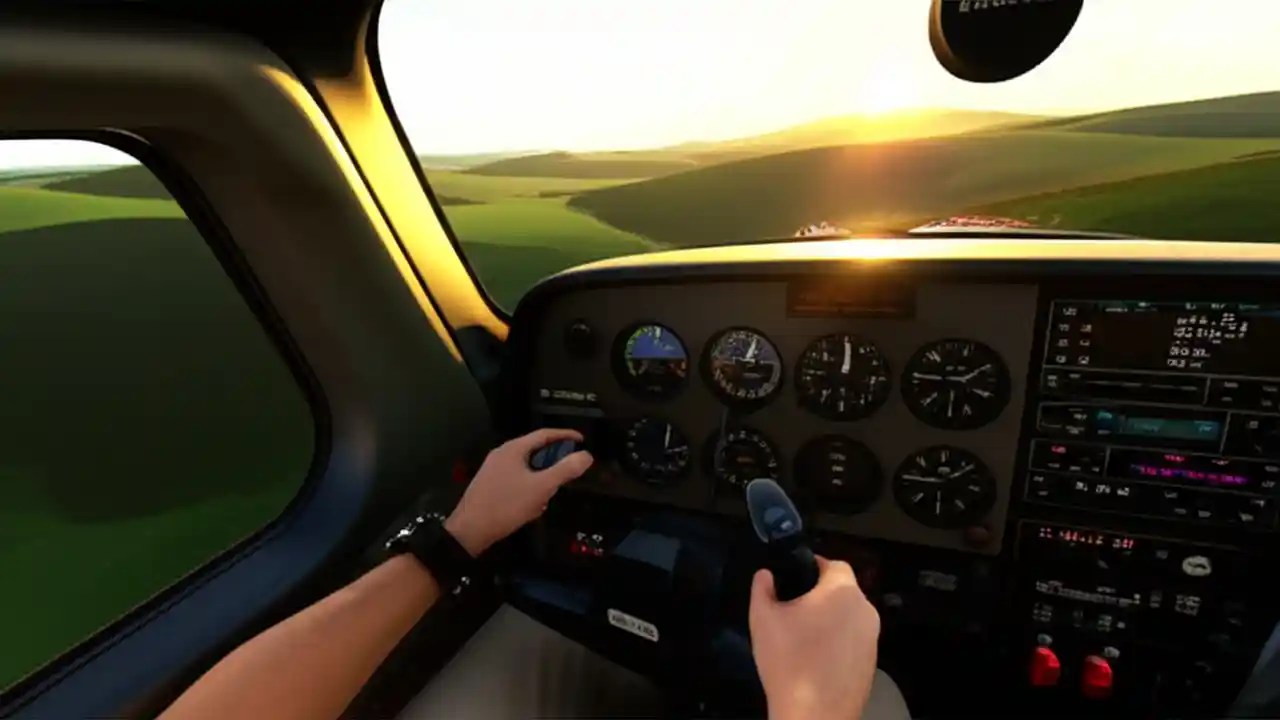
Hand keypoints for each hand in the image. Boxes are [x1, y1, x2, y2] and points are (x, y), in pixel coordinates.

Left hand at [445, 428, 592, 555]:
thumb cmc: (507, 505)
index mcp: (513, 449)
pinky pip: (516, 480)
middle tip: (568, 471)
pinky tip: (532, 507)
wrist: (470, 531)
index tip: (582, 440)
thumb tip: (587, 455)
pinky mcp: (489, 486)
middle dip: (553, 461)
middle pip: (535, 450)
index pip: (544, 434)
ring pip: (526, 468)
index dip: (565, 435)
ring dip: (541, 479)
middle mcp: (501, 455)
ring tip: (550, 494)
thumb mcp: (541, 488)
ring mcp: (493, 470)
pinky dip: (529, 488)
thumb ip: (564, 470)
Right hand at [749, 557, 879, 719]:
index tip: (794, 579)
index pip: (832, 564)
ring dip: (830, 620)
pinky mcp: (872, 662)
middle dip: (820, 596)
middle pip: (842, 591)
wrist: (814, 714)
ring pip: (849, 617)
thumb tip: (765, 575)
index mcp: (842, 591)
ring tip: (802, 638)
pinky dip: (838, 643)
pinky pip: (853, 641)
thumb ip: (762, 587)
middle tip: (793, 610)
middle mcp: (865, 610)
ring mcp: (873, 638)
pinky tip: (816, 659)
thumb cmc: (788, 661)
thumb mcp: (763, 618)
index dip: (812, 567)